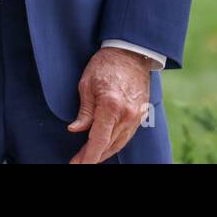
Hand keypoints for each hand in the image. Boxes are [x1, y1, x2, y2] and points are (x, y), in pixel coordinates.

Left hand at [67, 47, 151, 163]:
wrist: (131, 52)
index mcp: (111, 106)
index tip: (77, 164)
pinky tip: (106, 146)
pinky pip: (127, 135)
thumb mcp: (86, 84)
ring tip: (89, 158)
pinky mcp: (141, 114)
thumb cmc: (105, 64)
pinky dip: (115, 143)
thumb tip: (75, 130)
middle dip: (92, 157)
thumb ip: (84, 111)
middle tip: (78, 162)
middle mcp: (127, 114)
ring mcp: (136, 115)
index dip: (87, 156)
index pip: (99, 141)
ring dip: (104, 153)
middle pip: (109, 146)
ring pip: (119, 143)